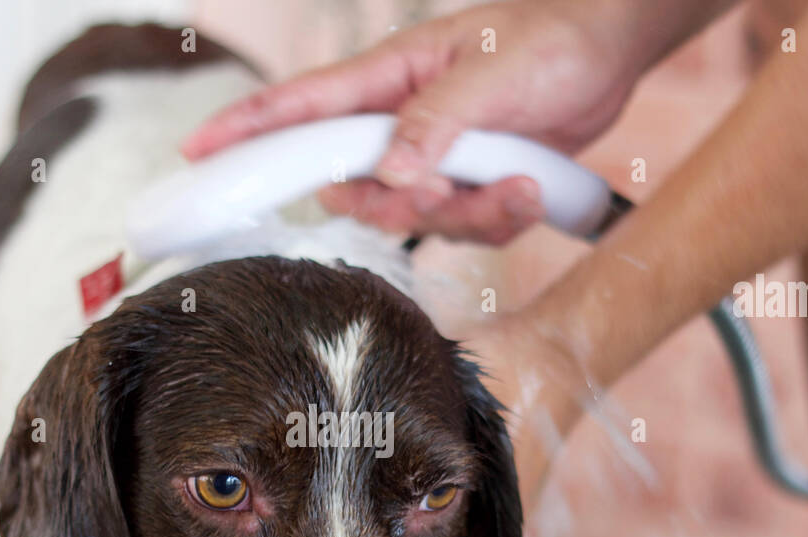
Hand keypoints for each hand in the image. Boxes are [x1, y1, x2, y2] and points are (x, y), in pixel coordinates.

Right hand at [183, 0, 675, 244]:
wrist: (609, 52)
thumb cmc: (550, 37)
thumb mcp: (492, 74)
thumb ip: (437, 123)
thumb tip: (389, 175)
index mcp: (391, 77)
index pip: (303, 105)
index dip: (248, 129)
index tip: (198, 153)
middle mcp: (403, 123)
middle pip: (359, 188)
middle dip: (400, 206)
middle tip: (449, 190)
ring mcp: (435, 157)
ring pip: (416, 217)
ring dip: (468, 214)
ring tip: (517, 180)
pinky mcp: (470, 185)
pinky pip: (465, 228)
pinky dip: (500, 218)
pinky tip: (529, 188)